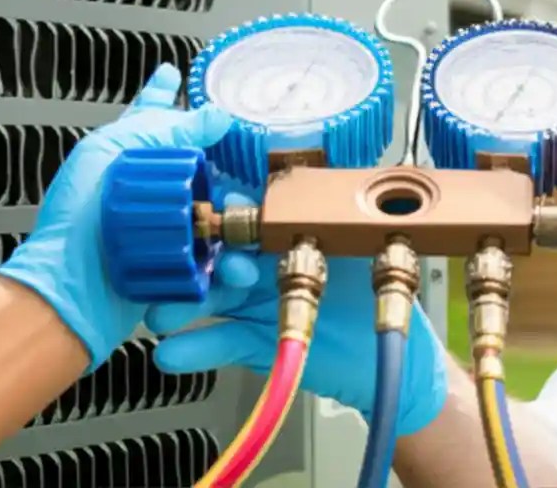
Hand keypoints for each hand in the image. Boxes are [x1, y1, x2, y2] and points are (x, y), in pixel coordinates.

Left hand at [0, 64, 245, 371]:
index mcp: (125, 154)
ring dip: (236, 215)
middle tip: (244, 158)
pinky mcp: (180, 260)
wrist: (75, 285)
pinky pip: (218, 252)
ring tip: (241, 216)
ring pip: (218, 208)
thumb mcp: (117, 153)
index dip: (160, 91)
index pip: (149, 113)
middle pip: (197, 162)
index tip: (170, 74)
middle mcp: (146, 188)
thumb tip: (215, 113)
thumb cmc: (78, 222)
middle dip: (226, 164)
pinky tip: (240, 262)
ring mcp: (165, 225)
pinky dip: (231, 259)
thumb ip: (169, 128)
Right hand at [145, 190, 448, 435]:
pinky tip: (176, 352)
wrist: (393, 360)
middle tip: (184, 278)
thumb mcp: (357, 254)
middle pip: (219, 262)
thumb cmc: (377, 295)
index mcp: (287, 237)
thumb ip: (323, 228)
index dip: (223, 227)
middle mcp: (265, 266)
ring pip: (213, 301)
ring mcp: (256, 304)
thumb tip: (303, 196)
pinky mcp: (254, 341)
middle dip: (195, 269)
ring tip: (162, 316)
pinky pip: (222, 341)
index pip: (246, 224)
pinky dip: (197, 347)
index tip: (207, 230)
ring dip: (183, 307)